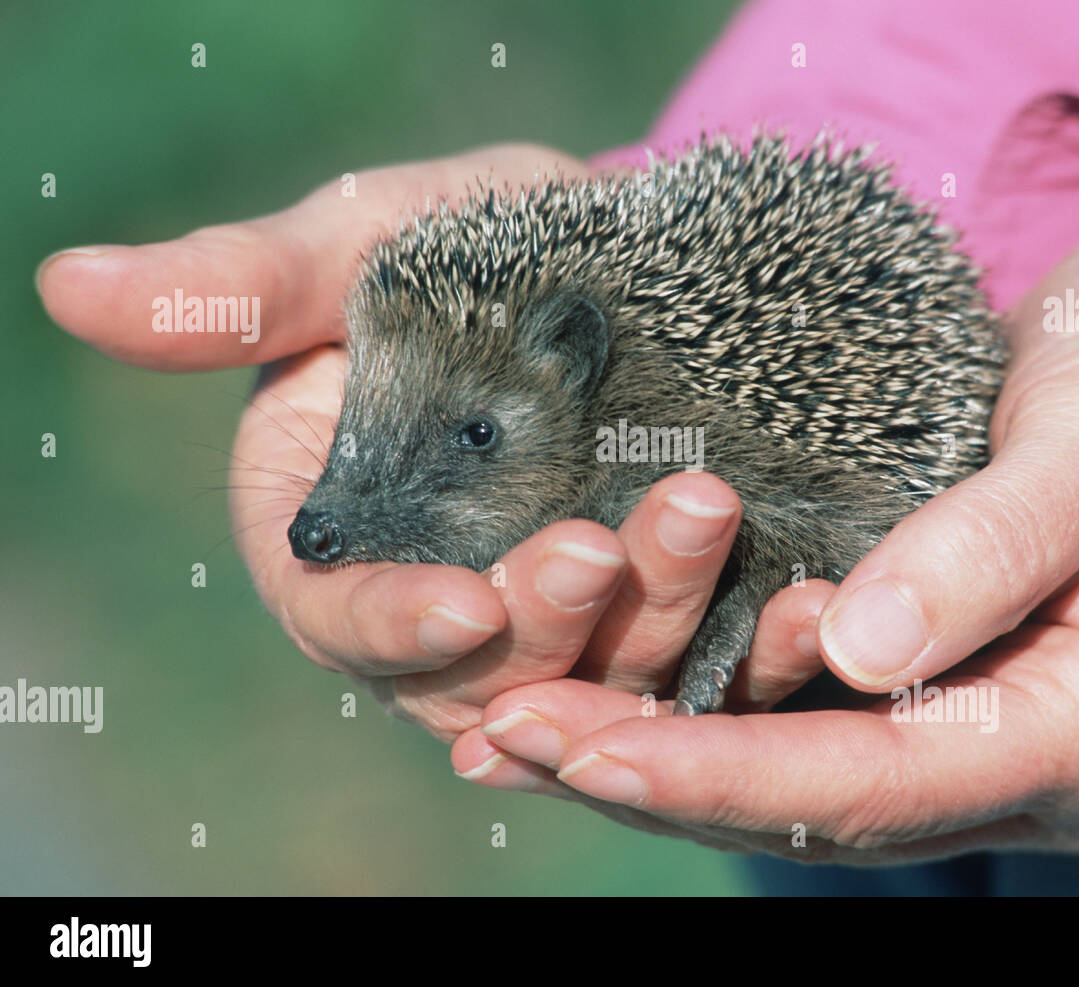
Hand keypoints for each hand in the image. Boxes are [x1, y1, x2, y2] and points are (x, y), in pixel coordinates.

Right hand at [36, 145, 828, 747]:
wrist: (609, 266)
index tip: (456, 603)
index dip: (393, 629)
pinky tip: (807, 609)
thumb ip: (242, 290)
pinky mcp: (670, 620)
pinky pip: (710, 663)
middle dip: (546, 622)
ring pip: (602, 678)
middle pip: (488, 671)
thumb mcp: (356, 248)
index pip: (347, 622)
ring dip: (655, 626)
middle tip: (608, 542)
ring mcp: (569, 627)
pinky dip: (755, 650)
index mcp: (351, 543)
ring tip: (705, 520)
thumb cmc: (464, 250)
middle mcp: (454, 607)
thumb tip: (71, 287)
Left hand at [456, 210, 1078, 862]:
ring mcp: (967, 732)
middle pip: (814, 803)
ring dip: (652, 762)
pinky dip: (691, 722)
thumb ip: (988, 547)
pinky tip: (593, 698)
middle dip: (655, 777)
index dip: (725, 772)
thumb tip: (857, 651)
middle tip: (503, 735)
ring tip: (508, 731)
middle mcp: (1018, 761)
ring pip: (791, 784)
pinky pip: (795, 729)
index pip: (875, 779)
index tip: (587, 745)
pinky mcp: (924, 688)